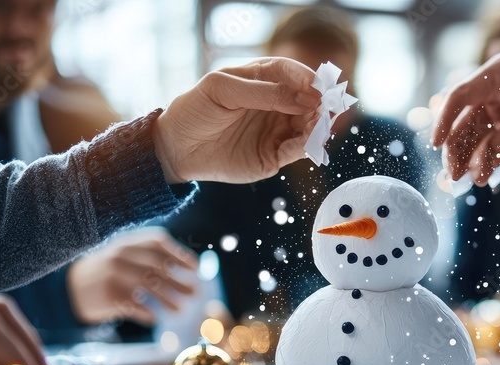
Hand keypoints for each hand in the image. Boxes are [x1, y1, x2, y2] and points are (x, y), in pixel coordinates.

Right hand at [67, 227, 197, 324]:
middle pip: (158, 266)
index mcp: (126, 242)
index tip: (196, 268)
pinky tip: (156, 318)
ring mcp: (113, 275)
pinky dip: (148, 313)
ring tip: (180, 310)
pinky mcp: (108, 296)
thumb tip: (184, 268)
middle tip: (195, 293)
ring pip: (150, 286)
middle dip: (179, 281)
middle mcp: (120, 256)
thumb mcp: (120, 256)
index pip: (158, 243)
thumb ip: (145, 256)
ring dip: (169, 300)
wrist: (67, 288)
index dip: (179, 254)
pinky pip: (135, 305)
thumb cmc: (104, 273)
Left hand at [153, 57, 321, 183]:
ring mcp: (276, 131)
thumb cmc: (195, 110)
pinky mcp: (274, 156)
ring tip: (319, 124)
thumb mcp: (223, 90)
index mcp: (262, 81)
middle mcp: (274, 105)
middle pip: (306, 101)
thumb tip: (304, 96)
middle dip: (318, 103)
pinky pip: (297, 150)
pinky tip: (309, 140)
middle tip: (324, 107)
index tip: (316, 85)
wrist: (175, 147)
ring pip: (307, 126)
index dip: (306, 78)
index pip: (291, 73)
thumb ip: (264, 92)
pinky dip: (307, 145)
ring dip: (317, 125)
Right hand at [433, 49, 499, 184]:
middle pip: (463, 124)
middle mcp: (492, 96)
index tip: (436, 143)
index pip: (461, 96)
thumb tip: (496, 152)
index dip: (445, 119)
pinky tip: (484, 177)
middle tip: (454, 174)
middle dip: (456, 149)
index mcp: (496, 76)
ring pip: (476, 141)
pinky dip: (487, 164)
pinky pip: (493, 151)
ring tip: (475, 180)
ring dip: (471, 161)